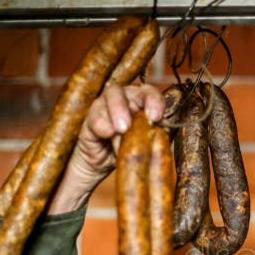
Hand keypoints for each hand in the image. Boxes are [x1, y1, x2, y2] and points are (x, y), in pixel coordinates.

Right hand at [47, 83, 164, 213]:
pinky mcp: (90, 119)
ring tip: (121, 130)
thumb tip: (164, 137)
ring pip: (109, 98)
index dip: (154, 101)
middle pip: (123, 90)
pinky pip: (94, 117)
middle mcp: (123, 99)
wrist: (106, 163)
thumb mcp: (147, 144)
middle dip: (129, 104)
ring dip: (116, 112)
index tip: (156, 118)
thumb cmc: (131, 149)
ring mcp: (104, 106)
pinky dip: (102, 124)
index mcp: (141, 102)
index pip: (149, 93)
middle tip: (132, 123)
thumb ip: (156, 136)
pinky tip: (107, 133)